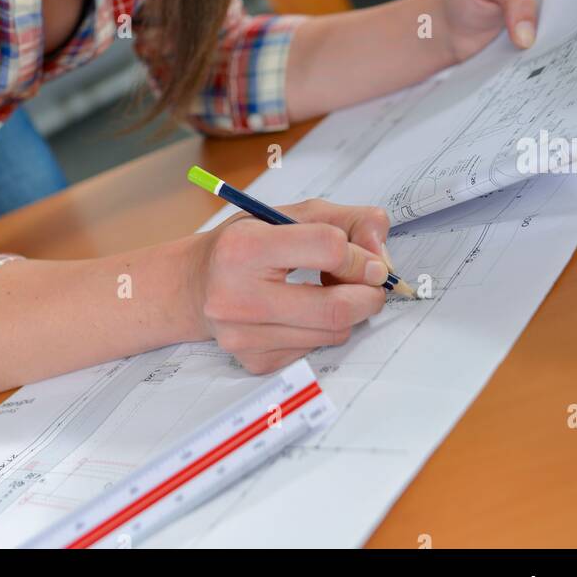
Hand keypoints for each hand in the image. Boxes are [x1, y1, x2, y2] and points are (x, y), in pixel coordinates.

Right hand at [188, 198, 390, 373]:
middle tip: (373, 284)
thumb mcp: (287, 215)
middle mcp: (237, 296)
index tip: (368, 258)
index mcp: (244, 246)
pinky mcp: (254, 362)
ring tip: (331, 291)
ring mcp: (243, 337)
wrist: (195, 285)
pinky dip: (323, 330)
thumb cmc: (244, 244)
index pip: (328, 248)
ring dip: (348, 312)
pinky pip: (315, 349)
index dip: (360, 254)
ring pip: (332, 333)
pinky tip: (304, 312)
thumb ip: (343, 220)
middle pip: (335, 307)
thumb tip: (382, 252)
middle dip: (369, 295)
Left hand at [441, 0, 569, 64]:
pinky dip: (550, 65)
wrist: (448, 29)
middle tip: (574, 42)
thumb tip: (529, 33)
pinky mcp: (540, 50)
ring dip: (566, 50)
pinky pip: (553, 58)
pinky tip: (546, 72)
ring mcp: (549, 26)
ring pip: (571, 39)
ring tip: (559, 60)